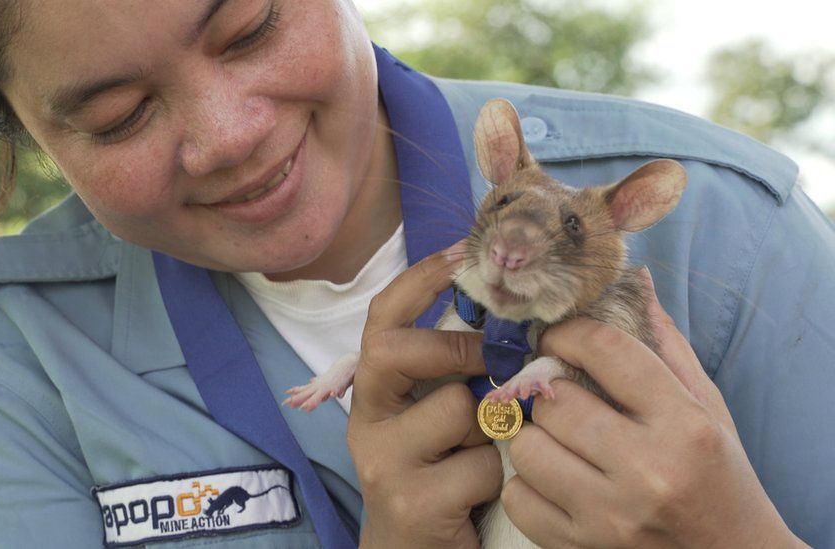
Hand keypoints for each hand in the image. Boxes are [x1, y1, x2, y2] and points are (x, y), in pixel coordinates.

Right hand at [348, 247, 501, 547]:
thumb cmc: (440, 475)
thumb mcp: (441, 419)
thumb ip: (458, 375)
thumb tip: (515, 318)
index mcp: (373, 393)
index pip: (381, 320)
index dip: (419, 281)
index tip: (460, 252)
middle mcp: (366, 421)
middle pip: (393, 351)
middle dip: (454, 347)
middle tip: (493, 360)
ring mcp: (383, 462)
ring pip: (455, 407)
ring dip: (491, 425)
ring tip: (488, 450)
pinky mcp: (412, 503)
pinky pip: (480, 462)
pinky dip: (498, 472)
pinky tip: (483, 491)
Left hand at [501, 268, 805, 547]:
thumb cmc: (718, 476)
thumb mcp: (706, 407)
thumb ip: (665, 346)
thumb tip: (633, 282)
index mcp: (683, 424)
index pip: (605, 349)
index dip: (569, 334)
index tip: (558, 339)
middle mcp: (647, 470)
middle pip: (555, 401)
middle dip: (551, 393)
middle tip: (562, 397)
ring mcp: (610, 515)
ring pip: (527, 447)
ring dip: (535, 438)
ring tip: (561, 441)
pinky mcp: (580, 546)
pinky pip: (517, 497)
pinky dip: (527, 486)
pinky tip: (556, 482)